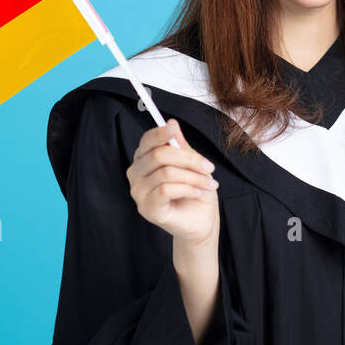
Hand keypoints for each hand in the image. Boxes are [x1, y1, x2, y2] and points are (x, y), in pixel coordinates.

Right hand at [126, 118, 219, 247]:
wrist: (201, 221)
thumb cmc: (195, 192)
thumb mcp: (192, 164)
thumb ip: (180, 146)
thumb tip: (171, 123)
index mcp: (145, 159)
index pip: (147, 141)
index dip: (160, 133)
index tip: (174, 129)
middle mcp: (136, 174)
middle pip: (158, 155)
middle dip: (189, 159)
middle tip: (208, 167)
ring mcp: (138, 193)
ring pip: (166, 173)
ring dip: (193, 177)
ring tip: (208, 183)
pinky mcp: (147, 209)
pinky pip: (165, 190)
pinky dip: (187, 189)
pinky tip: (197, 192)